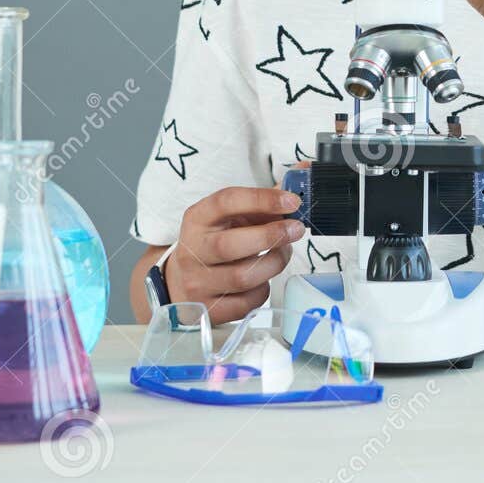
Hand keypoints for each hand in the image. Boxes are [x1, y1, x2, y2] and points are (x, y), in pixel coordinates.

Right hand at [165, 186, 304, 322]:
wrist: (180, 281)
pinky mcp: (208, 309)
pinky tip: (263, 278)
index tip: (291, 200)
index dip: (262, 199)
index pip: (225, 202)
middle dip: (271, 236)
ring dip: (274, 263)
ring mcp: (197, 282)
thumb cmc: (215, 241)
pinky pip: (246, 302)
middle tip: (296, 229)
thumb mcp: (231, 216)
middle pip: (230, 245)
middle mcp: (193, 250)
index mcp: (198, 218)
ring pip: (243, 277)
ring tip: (283, 253)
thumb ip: (265, 199)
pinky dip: (263, 289)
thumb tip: (303, 172)